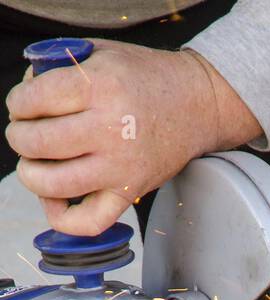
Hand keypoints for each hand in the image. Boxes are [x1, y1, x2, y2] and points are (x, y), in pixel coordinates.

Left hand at [5, 39, 262, 235]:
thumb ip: (60, 66)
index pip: (35, 101)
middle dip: (20, 138)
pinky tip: (56, 200)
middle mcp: (111, 130)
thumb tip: (28, 96)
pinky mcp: (130, 192)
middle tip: (24, 133)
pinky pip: (89, 222)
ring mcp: (121, 167)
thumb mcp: (102, 53)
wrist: (197, 104)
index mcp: (101, 87)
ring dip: (32, 177)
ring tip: (34, 165)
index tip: (22, 105)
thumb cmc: (148, 78)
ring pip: (54, 185)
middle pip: (38, 144)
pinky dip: (63, 218)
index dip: (18, 103)